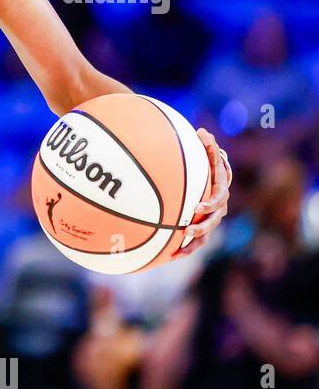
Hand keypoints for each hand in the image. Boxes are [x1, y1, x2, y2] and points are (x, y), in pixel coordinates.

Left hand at [172, 128, 231, 259]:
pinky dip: (184, 249)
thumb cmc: (208, 164)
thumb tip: (201, 131)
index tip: (198, 206)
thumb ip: (206, 145)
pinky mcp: (202, 227)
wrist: (214, 178)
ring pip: (206, 235)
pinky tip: (170, 257)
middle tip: (187, 230)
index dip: (210, 203)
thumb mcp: (207, 154)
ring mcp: (211, 218)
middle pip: (213, 220)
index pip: (218, 197)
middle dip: (201, 227)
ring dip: (193, 243)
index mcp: (219, 190)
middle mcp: (219, 207)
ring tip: (179, 250)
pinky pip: (195, 242)